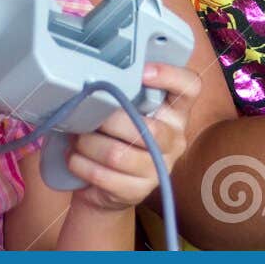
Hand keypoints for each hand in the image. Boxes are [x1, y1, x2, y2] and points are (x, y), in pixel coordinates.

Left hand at [62, 62, 200, 212]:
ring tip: (78, 139)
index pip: (189, 87)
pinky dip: (82, 164)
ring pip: (120, 155)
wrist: (109, 184)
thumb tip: (96, 75)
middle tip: (89, 114)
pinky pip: (105, 177)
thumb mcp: (126, 109)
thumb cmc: (116, 135)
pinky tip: (75, 157)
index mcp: (175, 112)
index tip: (142, 72)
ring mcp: (159, 168)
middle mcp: (174, 139)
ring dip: (89, 145)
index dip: (170, 76)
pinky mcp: (138, 191)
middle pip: (151, 130)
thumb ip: (124, 91)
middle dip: (111, 121)